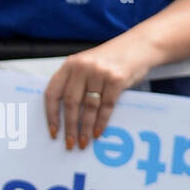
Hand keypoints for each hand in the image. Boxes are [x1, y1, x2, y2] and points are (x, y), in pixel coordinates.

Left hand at [44, 32, 152, 149]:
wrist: (138, 46)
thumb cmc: (110, 59)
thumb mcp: (86, 65)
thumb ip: (75, 83)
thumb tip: (66, 115)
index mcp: (69, 65)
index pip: (52, 92)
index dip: (51, 114)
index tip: (53, 131)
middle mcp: (82, 68)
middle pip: (70, 103)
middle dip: (69, 126)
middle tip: (70, 143)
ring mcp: (99, 73)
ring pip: (88, 107)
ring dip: (85, 128)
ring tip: (84, 142)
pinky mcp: (117, 79)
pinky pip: (106, 106)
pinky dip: (101, 122)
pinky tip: (98, 132)